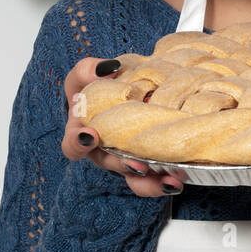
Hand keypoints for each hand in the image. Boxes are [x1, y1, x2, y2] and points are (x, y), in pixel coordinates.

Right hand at [61, 57, 185, 196]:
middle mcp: (102, 152)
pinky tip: (177, 180)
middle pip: (109, 164)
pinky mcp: (147, 165)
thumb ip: (88, 70)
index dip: (78, 143)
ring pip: (133, 178)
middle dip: (123, 164)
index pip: (73, 144)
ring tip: (167, 179)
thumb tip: (106, 69)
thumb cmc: (103, 85)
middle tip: (138, 163)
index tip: (90, 136)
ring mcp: (125, 160)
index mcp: (83, 133)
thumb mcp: (88, 73)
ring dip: (149, 182)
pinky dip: (164, 182)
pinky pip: (152, 180)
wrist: (131, 89)